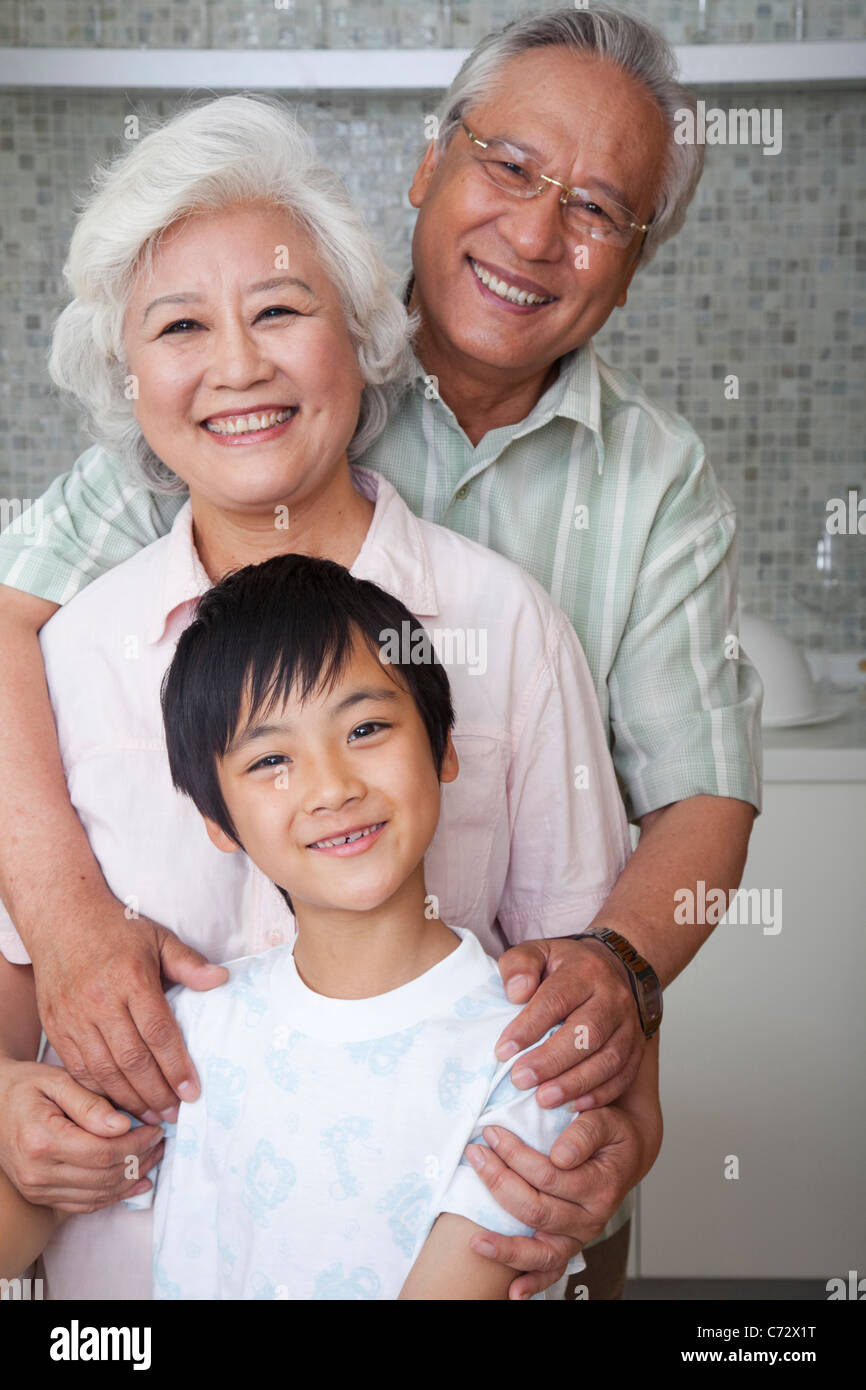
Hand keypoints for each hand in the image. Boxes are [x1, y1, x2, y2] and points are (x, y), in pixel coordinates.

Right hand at [0, 1057, 164, 1212]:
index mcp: (41, 1140)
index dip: (136, 1143)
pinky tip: (137, 1181)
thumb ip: (90, 1103)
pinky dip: (115, 1195)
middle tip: (161, 1141)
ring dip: (132, 1179)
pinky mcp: (41, 1197)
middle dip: (140, 1159)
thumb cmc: (26, 1086)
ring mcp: (37, 1189)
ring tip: (154, 1156)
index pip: (102, 1152)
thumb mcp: (57, 1080)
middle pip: (104, 1176)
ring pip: (98, 1195)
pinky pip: (85, 1204)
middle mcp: (37, 1173)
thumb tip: (123, 1126)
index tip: (156, 1128)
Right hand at [31, 899, 227, 1116]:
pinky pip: (78, 1068)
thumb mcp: (158, 937)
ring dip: (129, 1099)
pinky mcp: (55, 1026)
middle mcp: (100, 1001)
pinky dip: (99, 1090)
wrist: (61, 918)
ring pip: (104, 1070)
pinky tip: (118, 1103)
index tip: (192, 1092)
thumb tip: (222, 980)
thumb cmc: (116, 929)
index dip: (177, 1067)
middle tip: (174, 1115)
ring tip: (151, 1117)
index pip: (159, 1033)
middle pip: (132, 1059)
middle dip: (156, 1093)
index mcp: (131, 978)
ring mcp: (74, 1016)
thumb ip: (189, 963)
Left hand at [464, 1082, 661, 1299]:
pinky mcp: (569, 1248)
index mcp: (600, 1186)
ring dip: (505, 1245)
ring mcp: (579, 1238)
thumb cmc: (612, 1135)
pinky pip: (550, 1272)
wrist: (626, 1155)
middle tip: (476, 1153)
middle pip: (536, 1210)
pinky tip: (513, 1293)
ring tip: (474, 1240)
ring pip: (540, 1251)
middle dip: (499, 1181)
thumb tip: (560, 1155)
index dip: (515, 1153)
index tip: (491, 1132)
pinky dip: (533, 1284)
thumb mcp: (605, 1120)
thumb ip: (584, 1132)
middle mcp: (591, 1219)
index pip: (549, 1175)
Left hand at [496, 936, 644, 1108]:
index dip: (529, 1027)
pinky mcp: (637, 1048)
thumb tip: (515, 993)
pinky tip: (573, 1106)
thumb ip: (519, 966)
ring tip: (543, 1099)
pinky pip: (623, 1075)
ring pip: (608, 1058)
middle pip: (586, 1033)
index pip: (556, 998)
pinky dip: (600, 1094)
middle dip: (551, 1061)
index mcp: (585, 970)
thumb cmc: (566, 966)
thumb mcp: (537, 952)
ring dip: (574, 1083)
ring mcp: (629, 1024)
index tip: (502, 1051)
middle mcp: (613, 997)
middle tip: (520, 1080)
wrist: (615, 967)